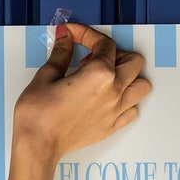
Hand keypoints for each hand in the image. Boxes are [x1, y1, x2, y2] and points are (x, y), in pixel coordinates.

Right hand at [12, 22, 150, 163]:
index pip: (104, 44)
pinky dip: (126, 100)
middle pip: (134, 61)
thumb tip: (65, 36)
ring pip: (141, 86)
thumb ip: (61, 53)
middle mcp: (114, 91)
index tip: (72, 34)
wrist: (38, 145)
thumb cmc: (38, 112)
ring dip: (128, 76)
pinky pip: (132, 110)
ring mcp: (116, 111)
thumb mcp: (46, 75)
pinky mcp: (112, 127)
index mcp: (100, 74)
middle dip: (116, 53)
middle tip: (93, 56)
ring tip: (105, 77)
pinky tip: (106, 98)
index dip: (87, 34)